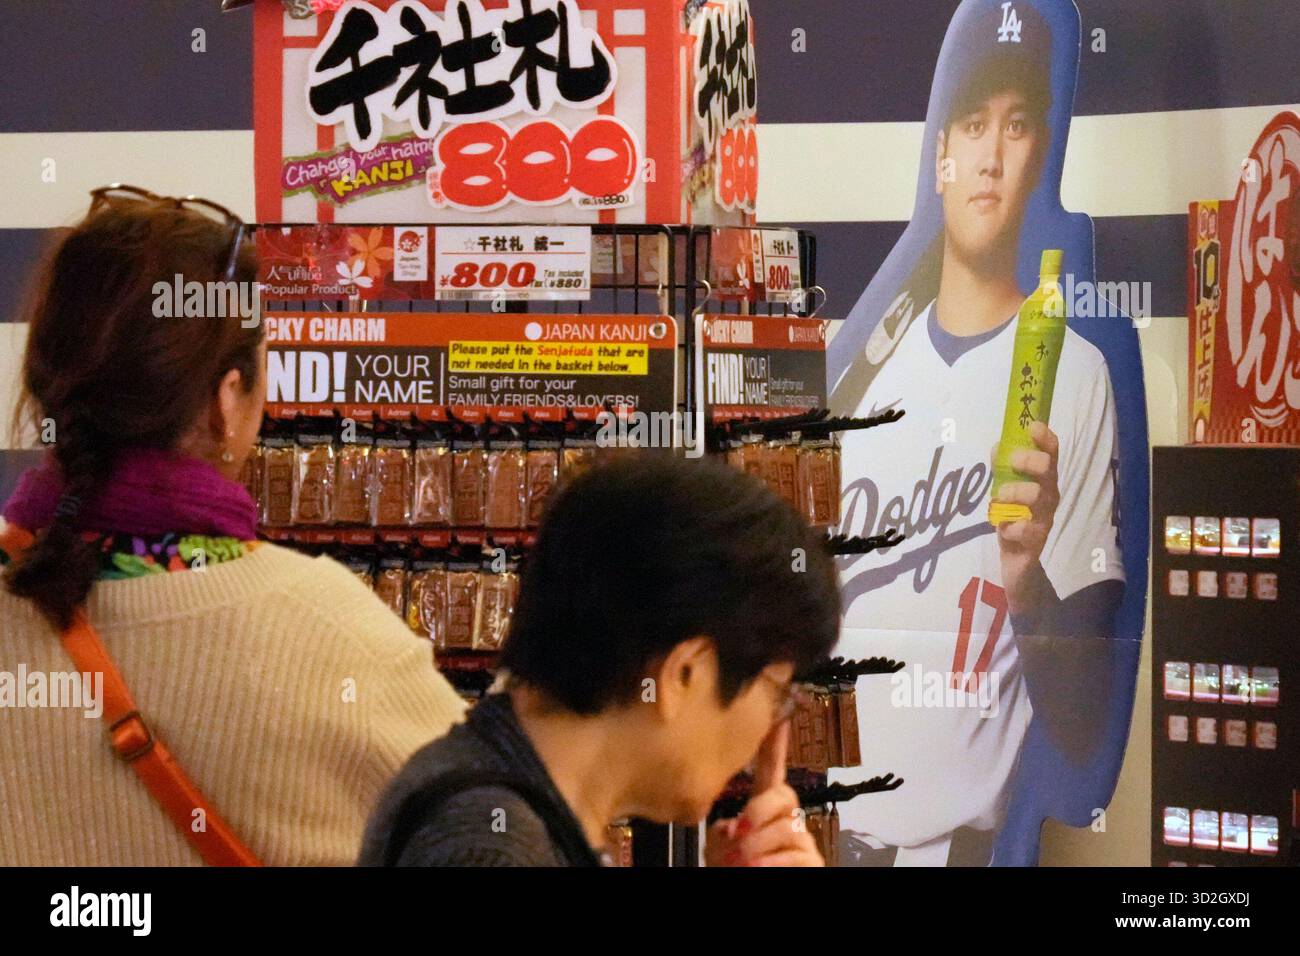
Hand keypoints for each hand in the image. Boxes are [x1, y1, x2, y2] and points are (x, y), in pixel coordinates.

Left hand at [704, 723, 824, 866]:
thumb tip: (735, 826)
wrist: (746, 888)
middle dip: (757, 813)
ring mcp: (802, 840)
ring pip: (786, 829)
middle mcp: (788, 819)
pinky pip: (795, 855)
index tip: (778, 715)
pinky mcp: (812, 862)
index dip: (775, 743)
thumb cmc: (731, 870)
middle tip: (737, 836)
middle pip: (783, 795)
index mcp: (763, 808)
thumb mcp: (718, 848)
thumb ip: (722, 830)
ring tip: (739, 864)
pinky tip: (755, 870)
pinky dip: (771, 864)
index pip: (772, 769)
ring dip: (756, 848)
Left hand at [991, 420, 1059, 614]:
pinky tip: (1003, 528)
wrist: (1016, 560)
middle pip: (1048, 470)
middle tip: (1012, 463)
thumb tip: (997, 446)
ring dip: (1013, 493)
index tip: (1032, 427)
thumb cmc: (1012, 516)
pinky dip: (1009, 527)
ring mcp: (1045, 518)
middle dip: (1029, 461)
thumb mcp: (1005, 488)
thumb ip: (1002, 467)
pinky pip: (1025, 530)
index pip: (1052, 453)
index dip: (1045, 438)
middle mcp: (1048, 495)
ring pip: (1037, 497)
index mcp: (1043, 479)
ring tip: (998, 500)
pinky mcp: (1036, 540)